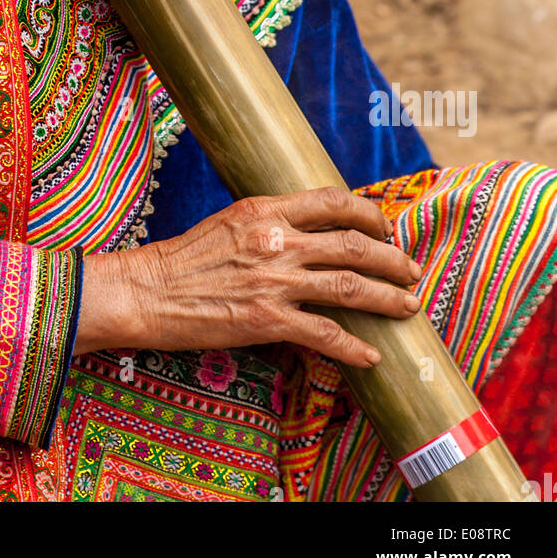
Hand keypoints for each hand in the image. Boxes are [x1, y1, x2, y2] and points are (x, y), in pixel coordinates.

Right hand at [74, 186, 421, 367]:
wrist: (147, 290)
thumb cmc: (184, 258)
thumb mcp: (230, 221)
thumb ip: (270, 222)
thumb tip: (308, 230)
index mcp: (265, 209)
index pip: (332, 201)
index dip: (367, 213)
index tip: (382, 227)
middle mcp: (276, 240)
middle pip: (352, 244)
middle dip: (390, 258)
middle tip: (409, 270)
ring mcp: (274, 281)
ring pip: (348, 286)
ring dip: (386, 298)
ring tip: (407, 307)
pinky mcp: (267, 320)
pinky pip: (324, 334)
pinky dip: (353, 347)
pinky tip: (370, 356)